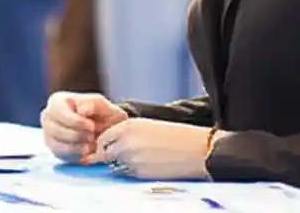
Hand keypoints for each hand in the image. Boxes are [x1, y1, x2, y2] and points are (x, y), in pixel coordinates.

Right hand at [41, 92, 128, 162]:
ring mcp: (48, 134)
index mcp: (56, 101)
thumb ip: (91, 104)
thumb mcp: (99, 104)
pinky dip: (76, 154)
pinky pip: (61, 155)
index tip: (92, 126)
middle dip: (77, 135)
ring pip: (57, 144)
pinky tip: (87, 151)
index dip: (76, 121)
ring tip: (91, 143)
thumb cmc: (99, 113)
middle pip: (56, 130)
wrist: (105, 129)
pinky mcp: (54, 149)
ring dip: (77, 146)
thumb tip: (82, 110)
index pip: (59, 112)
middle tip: (92, 136)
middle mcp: (48, 117)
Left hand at [92, 118, 212, 180]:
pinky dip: (133, 172)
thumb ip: (128, 133)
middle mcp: (125, 141)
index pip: (103, 138)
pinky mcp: (139, 172)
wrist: (196, 150)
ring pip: (115, 165)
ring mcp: (130, 158)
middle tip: (121, 158)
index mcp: (128, 126)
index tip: (109, 149)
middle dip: (110, 156)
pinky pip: (128, 174)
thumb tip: (115, 144)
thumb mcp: (148, 126)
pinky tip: (149, 166)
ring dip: (122, 164)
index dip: (106, 145)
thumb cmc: (177, 137)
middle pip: (105, 153)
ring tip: (142, 160)